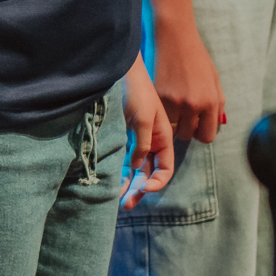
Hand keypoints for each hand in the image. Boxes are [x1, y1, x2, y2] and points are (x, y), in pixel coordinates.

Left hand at [121, 57, 175, 207]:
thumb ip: (142, 143)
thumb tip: (137, 166)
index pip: (165, 168)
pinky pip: (122, 158)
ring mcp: (136, 139)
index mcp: (163, 138)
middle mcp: (151, 141)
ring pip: (135, 169)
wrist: (118, 70)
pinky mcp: (121, 134)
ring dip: (128, 184)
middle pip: (149, 173)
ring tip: (117, 200)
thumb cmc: (135, 91)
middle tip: (126, 205)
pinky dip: (118, 171)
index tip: (144, 189)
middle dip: (140, 190)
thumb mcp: (143, 118)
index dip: (157, 182)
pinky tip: (110, 181)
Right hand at [152, 22, 224, 144]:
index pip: (206, 136)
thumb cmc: (196, 55)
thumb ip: (217, 104)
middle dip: (185, 127)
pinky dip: (161, 109)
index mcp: (210, 102)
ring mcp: (173, 101)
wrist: (174, 36)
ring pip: (171, 127)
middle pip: (187, 135)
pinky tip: (163, 96)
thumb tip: (217, 124)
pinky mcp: (158, 95)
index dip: (200, 132)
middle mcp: (193, 105)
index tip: (195, 124)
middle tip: (181, 113)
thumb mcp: (214, 79)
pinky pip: (160, 114)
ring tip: (171, 105)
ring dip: (171, 120)